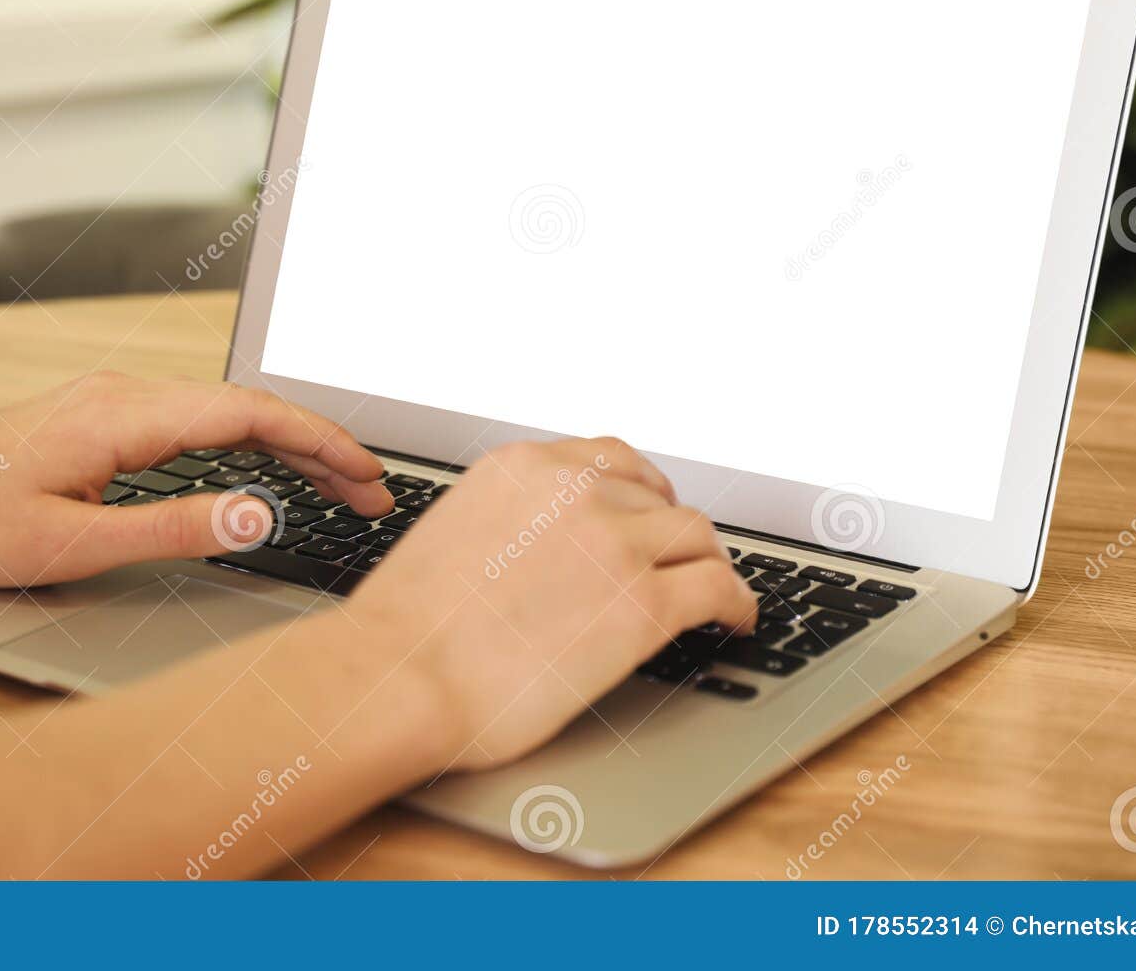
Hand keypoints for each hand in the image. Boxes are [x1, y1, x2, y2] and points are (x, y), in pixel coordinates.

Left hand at [0, 373, 391, 585]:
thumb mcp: (69, 545)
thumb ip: (173, 531)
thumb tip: (260, 517)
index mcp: (123, 414)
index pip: (251, 416)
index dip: (321, 444)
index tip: (369, 478)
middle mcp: (123, 393)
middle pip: (249, 408)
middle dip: (320, 447)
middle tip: (371, 494)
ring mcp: (111, 401)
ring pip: (224, 413)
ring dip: (286, 446)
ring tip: (336, 485)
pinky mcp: (99, 419)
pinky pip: (194, 420)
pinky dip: (245, 443)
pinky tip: (262, 469)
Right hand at [347, 437, 757, 770]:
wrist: (398, 677)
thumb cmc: (405, 629)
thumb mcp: (453, 534)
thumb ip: (506, 522)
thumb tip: (540, 549)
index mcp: (520, 468)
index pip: (607, 458)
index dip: (635, 490)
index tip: (643, 512)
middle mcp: (573, 490)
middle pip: (657, 496)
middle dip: (671, 527)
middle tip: (676, 558)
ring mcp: (615, 543)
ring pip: (697, 536)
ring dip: (707, 562)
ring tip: (714, 590)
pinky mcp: (645, 604)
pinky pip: (718, 587)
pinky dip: (737, 603)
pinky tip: (734, 620)